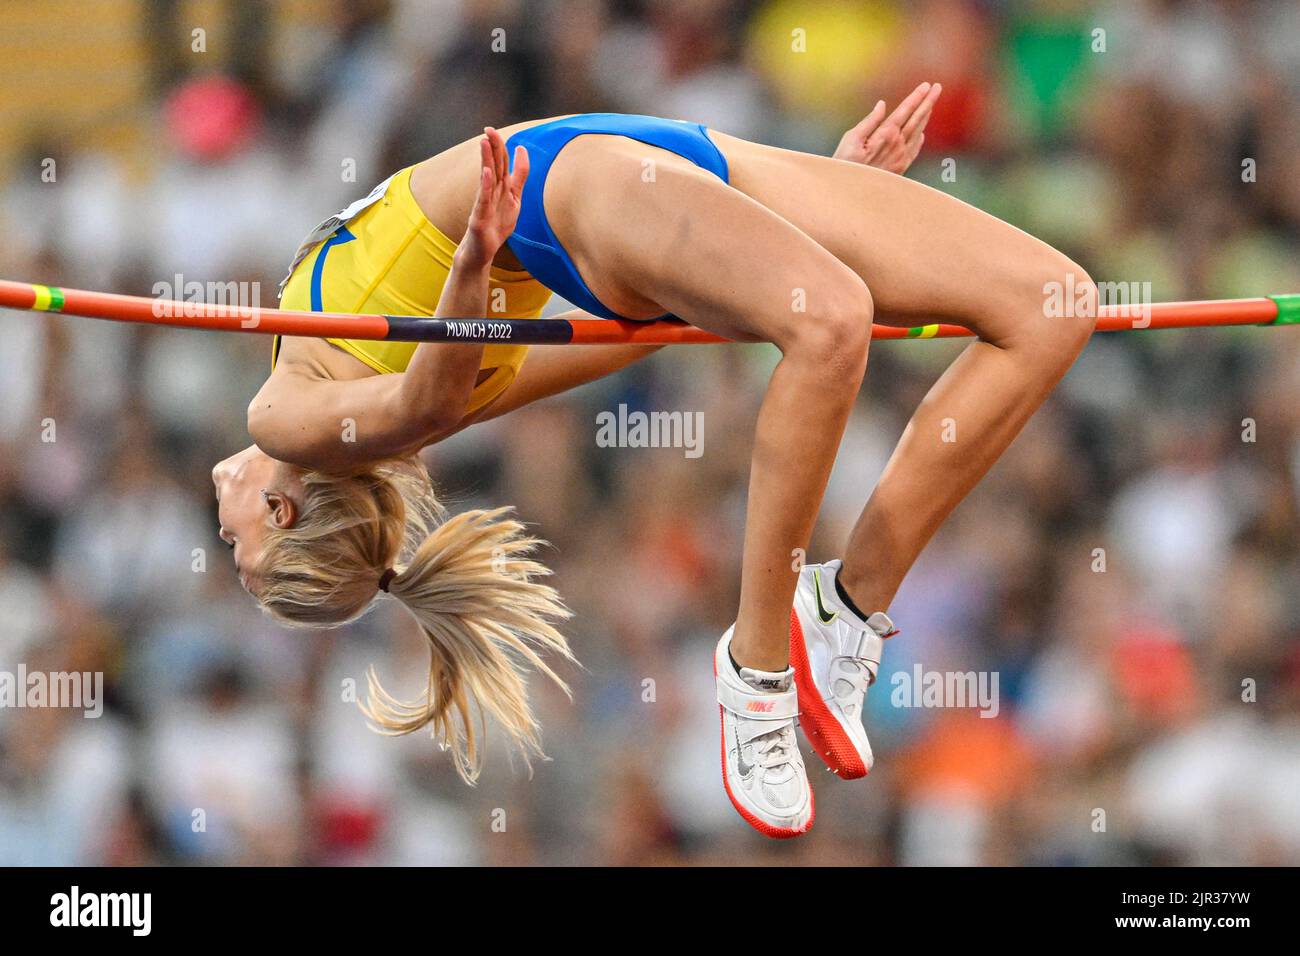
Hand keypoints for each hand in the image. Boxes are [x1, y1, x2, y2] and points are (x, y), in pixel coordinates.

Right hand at [458, 127, 528, 270]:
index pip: (502, 162)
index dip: (501, 146)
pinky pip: (483, 198)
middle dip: (492, 147)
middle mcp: (491, 192)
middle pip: (494, 165)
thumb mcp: (514, 198)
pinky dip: (485, 185)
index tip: (495, 131)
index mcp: (501, 187)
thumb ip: (519, 176)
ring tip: (484, 142)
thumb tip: (522, 149)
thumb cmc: (496, 225)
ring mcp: (484, 203)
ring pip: (487, 178)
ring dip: (486, 159)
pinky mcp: (479, 216)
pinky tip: (486, 172)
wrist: (482, 251)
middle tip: (488, 129)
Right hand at [834, 82, 941, 174]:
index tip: (926, 85)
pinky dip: (920, 138)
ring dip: (926, 117)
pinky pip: (914, 150)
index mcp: (886, 134)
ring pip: (918, 132)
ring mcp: (901, 157)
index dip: (916, 97)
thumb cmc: (845, 163)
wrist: (849, 192)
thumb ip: (870, 121)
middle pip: (917, 119)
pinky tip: (922, 132)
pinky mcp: (900, 169)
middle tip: (937, 88)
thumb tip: (882, 105)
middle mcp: (898, 145)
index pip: (905, 111)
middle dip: (928, 102)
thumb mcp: (851, 138)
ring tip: (931, 104)